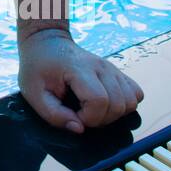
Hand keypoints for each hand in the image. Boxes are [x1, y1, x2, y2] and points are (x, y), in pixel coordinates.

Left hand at [17, 29, 143, 134]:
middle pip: (119, 104)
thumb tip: (79, 129)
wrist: (46, 42)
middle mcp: (101, 66)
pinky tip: (106, 104)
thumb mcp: (34, 94)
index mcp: (79, 69)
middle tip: (81, 114)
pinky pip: (136, 94)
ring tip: (93, 110)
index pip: (99, 100)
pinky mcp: (118, 72)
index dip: (88, 117)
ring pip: (131, 101)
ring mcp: (112, 68)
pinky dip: (125, 105)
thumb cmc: (37, 68)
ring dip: (114, 114)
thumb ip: (54, 115)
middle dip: (101, 119)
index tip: (73, 115)